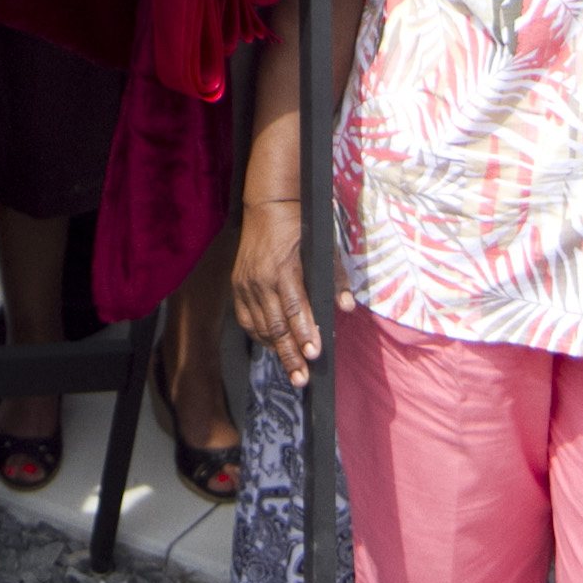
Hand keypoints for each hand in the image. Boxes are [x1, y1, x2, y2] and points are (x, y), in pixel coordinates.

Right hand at [232, 199, 353, 387]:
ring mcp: (245, 283)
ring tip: (291, 370)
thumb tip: (345, 307)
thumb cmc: (300, 223)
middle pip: (275, 326)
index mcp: (283, 268)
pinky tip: (272, 346)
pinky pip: (246, 319)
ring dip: (276, 350)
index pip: (295, 309)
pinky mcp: (237, 284)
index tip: (314, 355)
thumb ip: (335, 277)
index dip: (305, 334)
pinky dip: (260, 336)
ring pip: (260, 326)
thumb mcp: (323, 244)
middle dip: (290, 354)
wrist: (267, 203)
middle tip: (302, 378)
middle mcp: (260, 279)